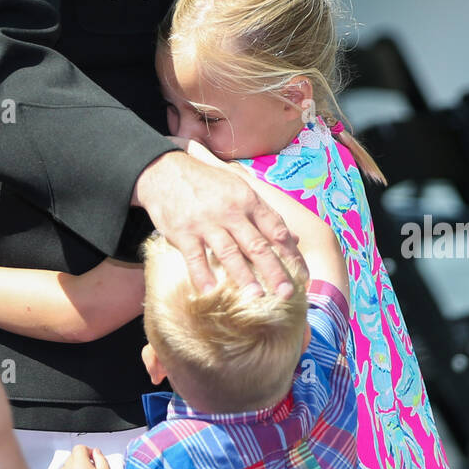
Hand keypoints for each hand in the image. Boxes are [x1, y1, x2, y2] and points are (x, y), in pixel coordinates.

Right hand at [133, 149, 299, 296]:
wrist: (166, 171)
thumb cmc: (208, 183)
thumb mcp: (240, 189)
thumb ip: (265, 214)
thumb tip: (293, 237)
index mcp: (248, 200)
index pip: (276, 229)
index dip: (292, 254)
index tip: (302, 276)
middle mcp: (231, 211)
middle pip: (257, 245)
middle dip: (274, 271)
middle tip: (286, 294)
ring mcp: (206, 222)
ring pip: (229, 253)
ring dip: (244, 277)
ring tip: (256, 297)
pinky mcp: (183, 232)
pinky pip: (195, 258)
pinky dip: (203, 276)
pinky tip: (211, 293)